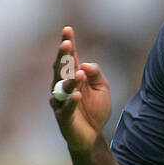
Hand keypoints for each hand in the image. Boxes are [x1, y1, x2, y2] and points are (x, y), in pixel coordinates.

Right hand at [50, 26, 111, 150]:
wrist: (93, 134)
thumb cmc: (95, 108)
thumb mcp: (102, 87)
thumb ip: (96, 74)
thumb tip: (85, 65)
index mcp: (73, 75)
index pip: (69, 57)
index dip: (68, 43)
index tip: (67, 30)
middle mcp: (63, 85)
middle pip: (61, 68)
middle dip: (63, 56)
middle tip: (66, 45)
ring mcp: (61, 101)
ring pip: (62, 87)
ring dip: (70, 80)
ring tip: (79, 74)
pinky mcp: (63, 117)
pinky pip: (66, 108)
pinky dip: (71, 101)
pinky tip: (77, 94)